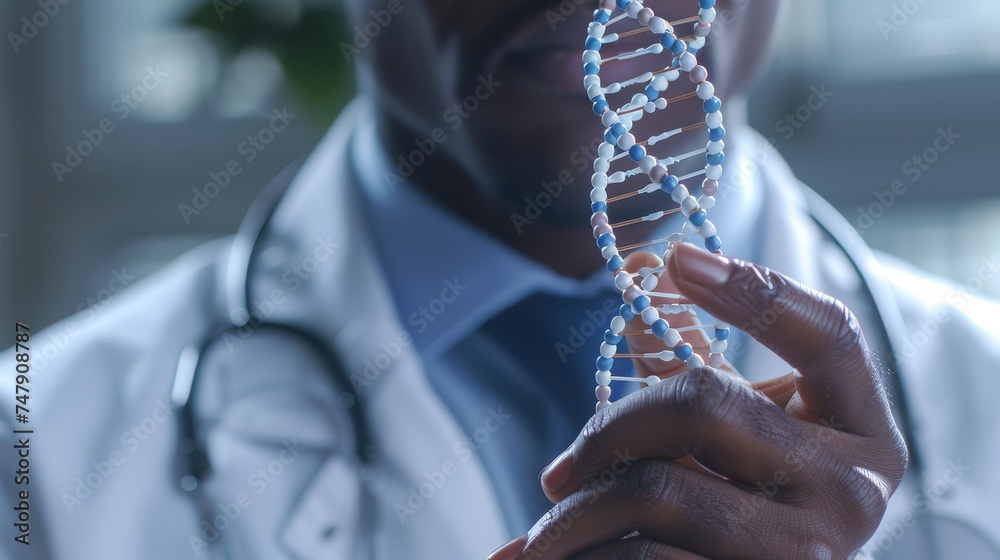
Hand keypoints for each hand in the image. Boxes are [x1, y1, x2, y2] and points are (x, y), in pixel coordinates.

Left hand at [488, 243, 907, 559]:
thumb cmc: (746, 509)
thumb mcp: (743, 434)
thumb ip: (702, 360)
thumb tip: (646, 264)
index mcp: (863, 430)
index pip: (828, 334)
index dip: (754, 288)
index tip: (675, 258)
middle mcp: (853, 493)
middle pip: (702, 404)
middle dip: (607, 432)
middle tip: (557, 472)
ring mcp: (808, 553)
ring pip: (655, 491)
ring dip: (577, 509)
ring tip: (548, 526)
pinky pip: (644, 558)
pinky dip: (584, 553)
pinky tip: (556, 558)